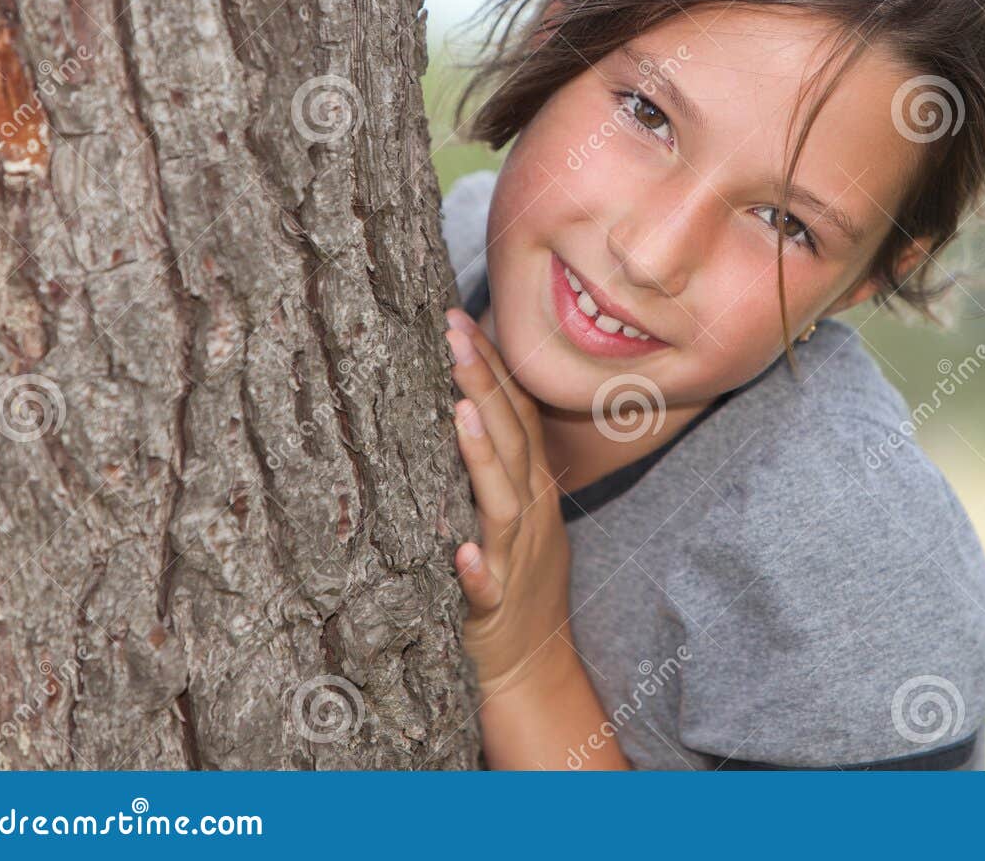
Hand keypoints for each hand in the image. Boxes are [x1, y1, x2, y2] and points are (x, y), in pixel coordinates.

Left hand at [445, 308, 573, 697]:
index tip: (458, 319)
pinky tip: (462, 552)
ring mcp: (515, 559)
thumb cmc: (513, 579)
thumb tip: (466, 396)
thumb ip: (498, 459)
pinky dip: (477, 570)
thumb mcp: (515, 509)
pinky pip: (487, 589)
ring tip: (460, 412)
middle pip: (510, 439)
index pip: (517, 413)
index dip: (493, 366)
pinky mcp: (494, 609)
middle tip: (452, 334)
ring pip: (501, 502)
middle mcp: (528, 514)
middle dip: (483, 384)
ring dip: (483, 457)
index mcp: (530, 487)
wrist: (532, 666)